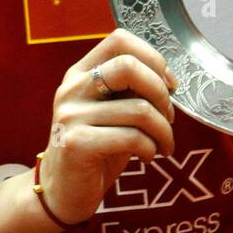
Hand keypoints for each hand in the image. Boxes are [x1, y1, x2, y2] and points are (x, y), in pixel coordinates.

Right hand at [37, 28, 176, 225]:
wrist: (63, 191)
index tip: (169, 84)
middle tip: (169, 116)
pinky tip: (148, 156)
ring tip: (164, 144)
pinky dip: (151, 148)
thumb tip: (168, 81)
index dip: (153, 58)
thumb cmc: (97, 148)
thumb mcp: (111, 111)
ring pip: (139, 109)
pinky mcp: (77, 144)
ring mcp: (71, 115)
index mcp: (80, 72)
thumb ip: (130, 90)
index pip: (120, 40)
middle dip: (160, 92)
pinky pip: (132, 138)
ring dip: (164, 130)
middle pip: (128, 66)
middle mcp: (72, 88)